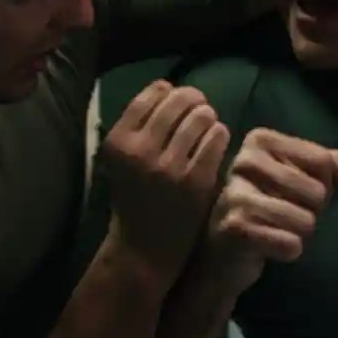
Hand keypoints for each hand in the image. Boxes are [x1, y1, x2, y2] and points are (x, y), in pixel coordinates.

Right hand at [102, 80, 230, 281]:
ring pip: (202, 116)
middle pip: (179, 100)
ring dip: (208, 117)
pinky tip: (216, 141)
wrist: (144, 250)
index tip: (177, 101)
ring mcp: (170, 167)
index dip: (168, 92)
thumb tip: (168, 87)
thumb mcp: (123, 160)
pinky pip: (217, 139)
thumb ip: (139, 126)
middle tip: (199, 109)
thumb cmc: (134, 199)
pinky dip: (219, 135)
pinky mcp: (197, 181)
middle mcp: (141, 151)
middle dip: (193, 100)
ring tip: (207, 127)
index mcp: (118, 142)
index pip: (150, 95)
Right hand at [207, 128, 337, 293]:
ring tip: (276, 229)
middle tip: (285, 215)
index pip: (323, 162)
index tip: (299, 192)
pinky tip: (268, 248)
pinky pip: (291, 244)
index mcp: (260, 140)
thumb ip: (327, 163)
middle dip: (311, 211)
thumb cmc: (267, 204)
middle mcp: (245, 161)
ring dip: (299, 233)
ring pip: (306, 221)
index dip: (324, 184)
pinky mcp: (236, 228)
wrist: (223, 248)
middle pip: (318, 192)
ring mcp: (237, 195)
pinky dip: (289, 251)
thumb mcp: (298, 174)